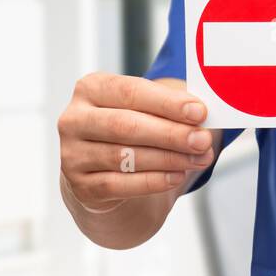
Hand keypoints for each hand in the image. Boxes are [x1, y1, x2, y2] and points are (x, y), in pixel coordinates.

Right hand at [57, 72, 215, 211]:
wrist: (101, 169)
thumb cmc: (131, 128)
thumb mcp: (144, 108)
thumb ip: (168, 107)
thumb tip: (202, 115)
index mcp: (90, 89)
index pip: (131, 92)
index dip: (167, 103)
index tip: (199, 112)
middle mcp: (75, 120)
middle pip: (126, 126)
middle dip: (171, 134)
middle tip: (202, 140)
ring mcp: (72, 155)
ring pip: (124, 157)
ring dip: (168, 159)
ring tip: (198, 159)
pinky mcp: (80, 186)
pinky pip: (120, 185)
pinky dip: (153, 181)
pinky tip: (176, 176)